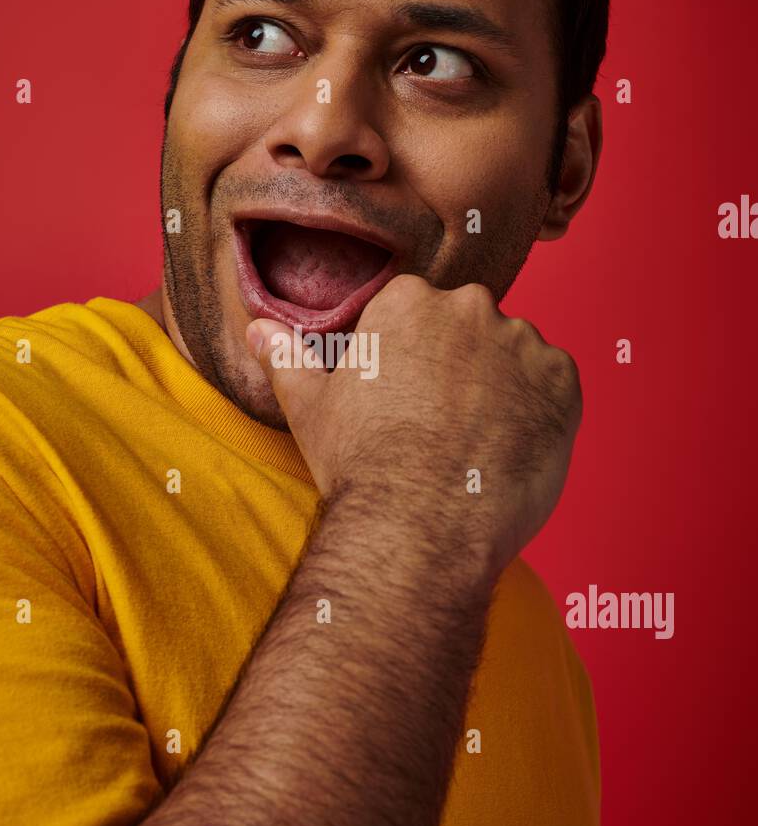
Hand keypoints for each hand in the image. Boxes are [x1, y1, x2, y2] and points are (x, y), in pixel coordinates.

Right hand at [246, 275, 581, 583]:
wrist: (421, 524)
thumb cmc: (362, 465)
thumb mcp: (311, 408)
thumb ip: (289, 358)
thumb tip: (260, 330)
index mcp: (409, 301)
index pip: (421, 315)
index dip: (414, 362)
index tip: (408, 400)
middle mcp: (470, 307)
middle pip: (471, 329)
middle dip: (462, 368)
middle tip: (443, 426)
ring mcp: (522, 341)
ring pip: (517, 357)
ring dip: (505, 389)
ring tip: (478, 444)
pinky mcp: (563, 380)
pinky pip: (557, 386)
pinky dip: (542, 413)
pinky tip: (509, 450)